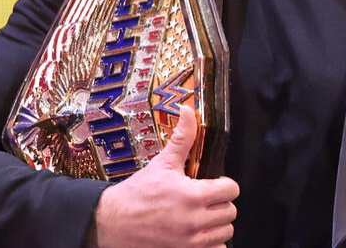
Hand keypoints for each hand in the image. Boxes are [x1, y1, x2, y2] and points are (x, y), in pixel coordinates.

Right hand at [87, 106, 238, 247]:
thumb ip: (182, 138)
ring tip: (203, 215)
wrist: (113, 222)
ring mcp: (191, 241)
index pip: (231, 189)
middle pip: (230, 212)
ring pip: (225, 232)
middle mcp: (195, 221)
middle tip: (206, 199)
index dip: (224, 184)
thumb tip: (189, 111)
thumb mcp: (162, 163)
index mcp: (192, 195)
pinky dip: (211, 243)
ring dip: (218, 224)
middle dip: (221, 203)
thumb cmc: (138, 192)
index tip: (212, 184)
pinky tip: (199, 233)